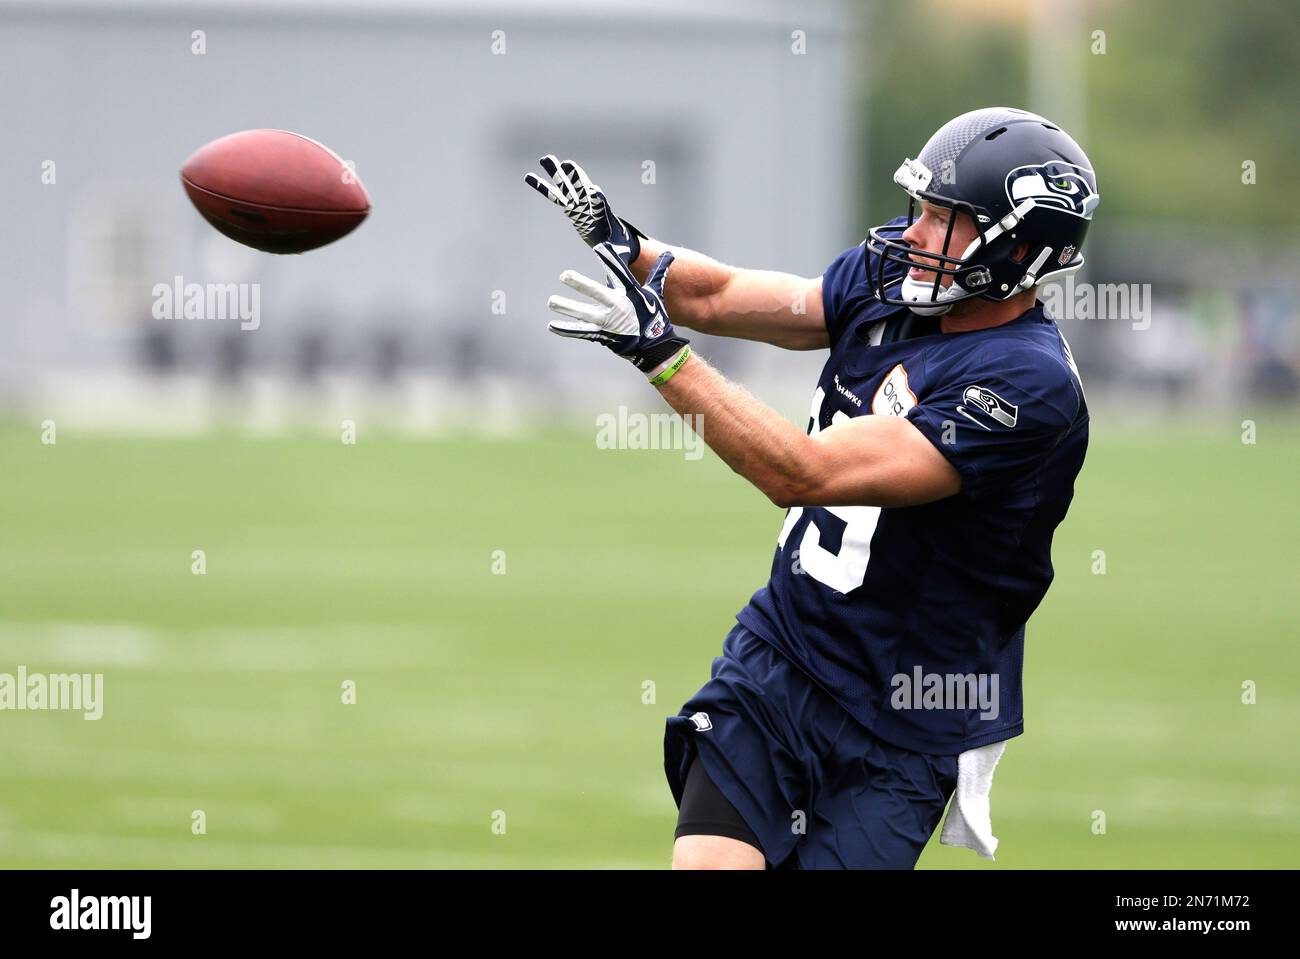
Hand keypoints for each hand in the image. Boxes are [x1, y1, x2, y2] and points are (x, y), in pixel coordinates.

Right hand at [524, 156, 643, 263]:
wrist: (619, 241)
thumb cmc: (621, 249)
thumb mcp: (619, 257)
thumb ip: (617, 266)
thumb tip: (619, 284)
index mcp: (604, 215)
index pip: (601, 203)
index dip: (598, 197)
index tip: (594, 190)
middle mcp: (591, 206)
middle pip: (582, 187)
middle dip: (575, 176)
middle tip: (566, 163)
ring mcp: (580, 204)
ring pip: (567, 186)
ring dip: (556, 173)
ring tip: (545, 158)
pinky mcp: (571, 208)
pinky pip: (555, 196)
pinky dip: (543, 187)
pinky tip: (529, 177)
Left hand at [547, 242, 688, 375]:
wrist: (653, 348)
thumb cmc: (653, 317)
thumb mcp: (655, 294)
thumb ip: (658, 273)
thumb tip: (669, 255)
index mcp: (629, 294)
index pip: (618, 273)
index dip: (609, 260)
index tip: (600, 248)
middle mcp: (616, 307)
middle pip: (595, 293)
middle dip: (580, 284)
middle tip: (564, 275)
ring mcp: (607, 323)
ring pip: (583, 314)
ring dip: (566, 308)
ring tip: (551, 301)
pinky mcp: (600, 336)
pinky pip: (580, 332)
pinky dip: (566, 330)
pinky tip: (551, 325)